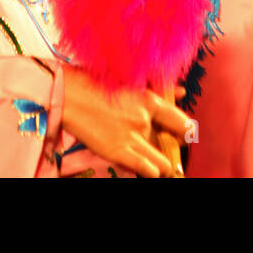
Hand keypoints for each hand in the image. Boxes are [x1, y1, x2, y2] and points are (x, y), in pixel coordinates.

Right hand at [59, 64, 193, 176]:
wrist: (68, 95)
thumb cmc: (94, 84)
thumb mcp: (129, 80)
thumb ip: (158, 88)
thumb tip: (181, 91)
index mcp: (149, 99)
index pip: (184, 123)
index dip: (185, 134)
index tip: (180, 137)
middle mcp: (145, 119)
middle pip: (176, 144)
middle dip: (174, 150)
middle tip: (166, 151)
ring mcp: (132, 137)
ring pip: (164, 164)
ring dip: (162, 166)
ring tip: (155, 165)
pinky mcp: (118, 151)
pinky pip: (147, 169)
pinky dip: (149, 172)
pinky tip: (144, 169)